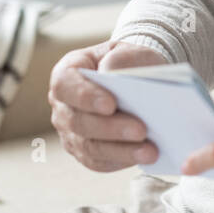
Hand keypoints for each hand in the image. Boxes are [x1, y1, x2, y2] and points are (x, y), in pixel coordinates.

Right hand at [48, 39, 167, 171]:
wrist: (135, 81)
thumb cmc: (129, 63)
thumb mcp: (129, 51)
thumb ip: (120, 58)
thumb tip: (111, 73)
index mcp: (67, 73)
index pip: (64, 86)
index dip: (85, 97)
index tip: (111, 104)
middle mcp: (63, 105)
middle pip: (78, 122)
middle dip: (111, 128)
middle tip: (141, 130)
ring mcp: (70, 131)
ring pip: (89, 147)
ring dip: (121, 150)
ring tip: (149, 151)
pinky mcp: (84, 151)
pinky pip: (99, 162)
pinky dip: (122, 160)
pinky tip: (144, 157)